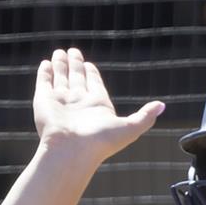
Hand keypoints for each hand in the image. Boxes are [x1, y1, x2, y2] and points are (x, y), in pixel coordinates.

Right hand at [32, 48, 164, 163]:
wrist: (71, 152)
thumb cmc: (100, 142)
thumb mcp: (130, 128)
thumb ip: (145, 116)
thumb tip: (162, 106)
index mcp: (97, 106)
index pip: (94, 84)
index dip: (91, 74)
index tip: (88, 65)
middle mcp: (78, 103)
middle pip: (77, 79)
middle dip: (75, 65)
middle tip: (73, 52)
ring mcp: (60, 101)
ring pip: (60, 78)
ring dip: (60, 65)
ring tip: (60, 52)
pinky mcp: (44, 100)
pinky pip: (44, 82)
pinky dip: (45, 73)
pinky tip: (46, 63)